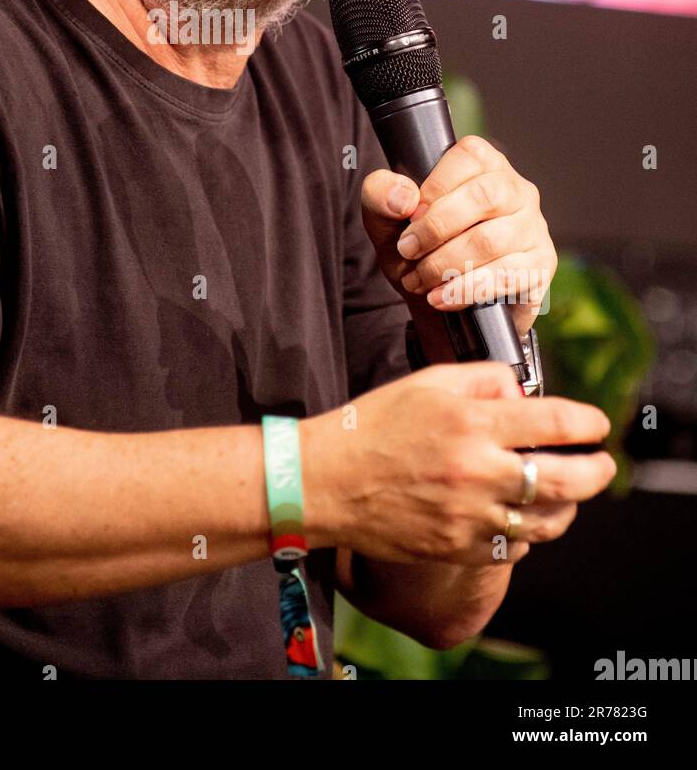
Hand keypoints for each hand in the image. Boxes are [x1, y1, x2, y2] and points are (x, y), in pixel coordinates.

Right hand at [301, 363, 615, 564]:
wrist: (327, 482)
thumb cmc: (371, 428)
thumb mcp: (425, 383)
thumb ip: (480, 380)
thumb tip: (520, 393)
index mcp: (470, 424)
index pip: (553, 424)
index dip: (587, 423)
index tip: (596, 424)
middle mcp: (477, 471)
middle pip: (567, 480)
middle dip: (597, 471)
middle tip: (603, 463)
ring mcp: (470, 516)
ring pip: (547, 521)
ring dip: (568, 505)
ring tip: (567, 492)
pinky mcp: (460, 549)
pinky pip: (514, 547)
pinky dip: (528, 532)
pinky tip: (520, 515)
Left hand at [360, 135, 557, 337]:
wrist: (440, 296)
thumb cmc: (419, 246)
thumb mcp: (388, 218)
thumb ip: (382, 194)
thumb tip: (403, 197)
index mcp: (484, 163)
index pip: (467, 158)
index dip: (433, 188)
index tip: (408, 217)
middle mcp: (517, 189)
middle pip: (484, 196)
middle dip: (436, 228)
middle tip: (407, 251)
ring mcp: (533, 227)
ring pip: (492, 240)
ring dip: (445, 264)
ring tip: (418, 279)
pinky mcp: (540, 265)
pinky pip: (507, 276)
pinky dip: (466, 289)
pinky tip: (441, 297)